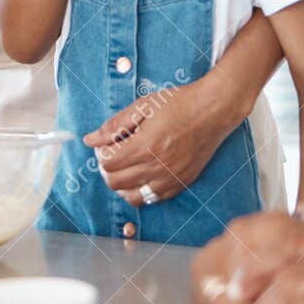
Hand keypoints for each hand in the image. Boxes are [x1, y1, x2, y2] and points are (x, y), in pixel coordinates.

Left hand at [84, 78, 236, 205]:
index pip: (107, 164)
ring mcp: (170, 179)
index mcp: (144, 146)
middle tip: (114, 155)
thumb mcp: (142, 107)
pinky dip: (141, 189)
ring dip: (122, 184)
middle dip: (108, 169)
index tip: (108, 144)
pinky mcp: (180, 183)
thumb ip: (114, 125)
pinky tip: (143, 173)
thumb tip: (90, 140)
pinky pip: (152, 199)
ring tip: (127, 166)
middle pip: (114, 183)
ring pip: (131, 197)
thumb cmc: (179, 104)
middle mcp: (156, 167)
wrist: (212, 110)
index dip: (101, 153)